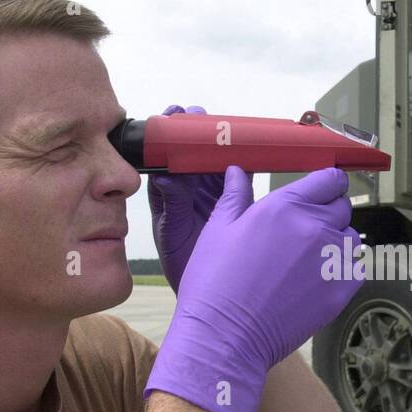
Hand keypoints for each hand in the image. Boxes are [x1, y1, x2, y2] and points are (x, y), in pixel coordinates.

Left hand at [146, 104, 253, 294]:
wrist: (214, 296)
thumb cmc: (185, 267)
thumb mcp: (173, 235)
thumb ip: (173, 204)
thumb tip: (167, 175)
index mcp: (167, 194)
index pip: (164, 157)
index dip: (168, 134)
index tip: (171, 115)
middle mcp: (188, 190)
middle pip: (191, 152)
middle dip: (196, 131)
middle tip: (199, 115)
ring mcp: (212, 193)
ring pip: (215, 160)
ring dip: (220, 143)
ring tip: (223, 126)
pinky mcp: (235, 200)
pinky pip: (239, 174)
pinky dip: (243, 160)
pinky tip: (248, 147)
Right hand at [146, 166, 361, 411]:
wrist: (225, 337)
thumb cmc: (214, 283)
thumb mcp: (217, 230)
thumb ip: (234, 197)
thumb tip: (236, 171)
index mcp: (285, 206)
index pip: (330, 179)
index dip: (328, 183)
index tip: (320, 191)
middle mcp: (315, 227)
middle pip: (341, 208)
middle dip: (328, 213)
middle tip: (303, 231)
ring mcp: (331, 260)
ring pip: (350, 239)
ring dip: (336, 242)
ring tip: (308, 259)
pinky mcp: (340, 291)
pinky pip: (354, 270)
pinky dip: (342, 271)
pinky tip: (316, 280)